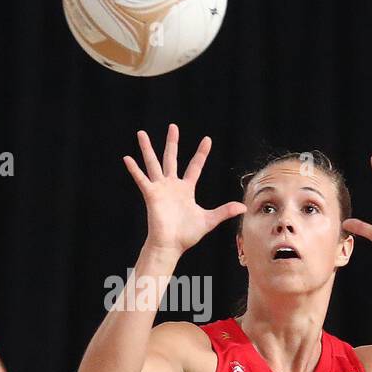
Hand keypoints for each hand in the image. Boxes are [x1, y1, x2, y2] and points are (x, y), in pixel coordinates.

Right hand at [122, 124, 243, 254]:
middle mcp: (172, 185)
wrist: (171, 245)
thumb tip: (243, 207)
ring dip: (147, 149)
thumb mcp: (209, 220)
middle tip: (173, 126)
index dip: (201, 153)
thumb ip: (224, 211)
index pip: (194, 166)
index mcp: (186, 189)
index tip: (206, 139)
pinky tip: (127, 158)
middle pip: (171, 158)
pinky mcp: (151, 195)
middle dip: (172, 142)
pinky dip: (134, 170)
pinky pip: (142, 179)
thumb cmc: (187, 235)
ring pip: (153, 163)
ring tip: (142, 133)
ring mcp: (160, 189)